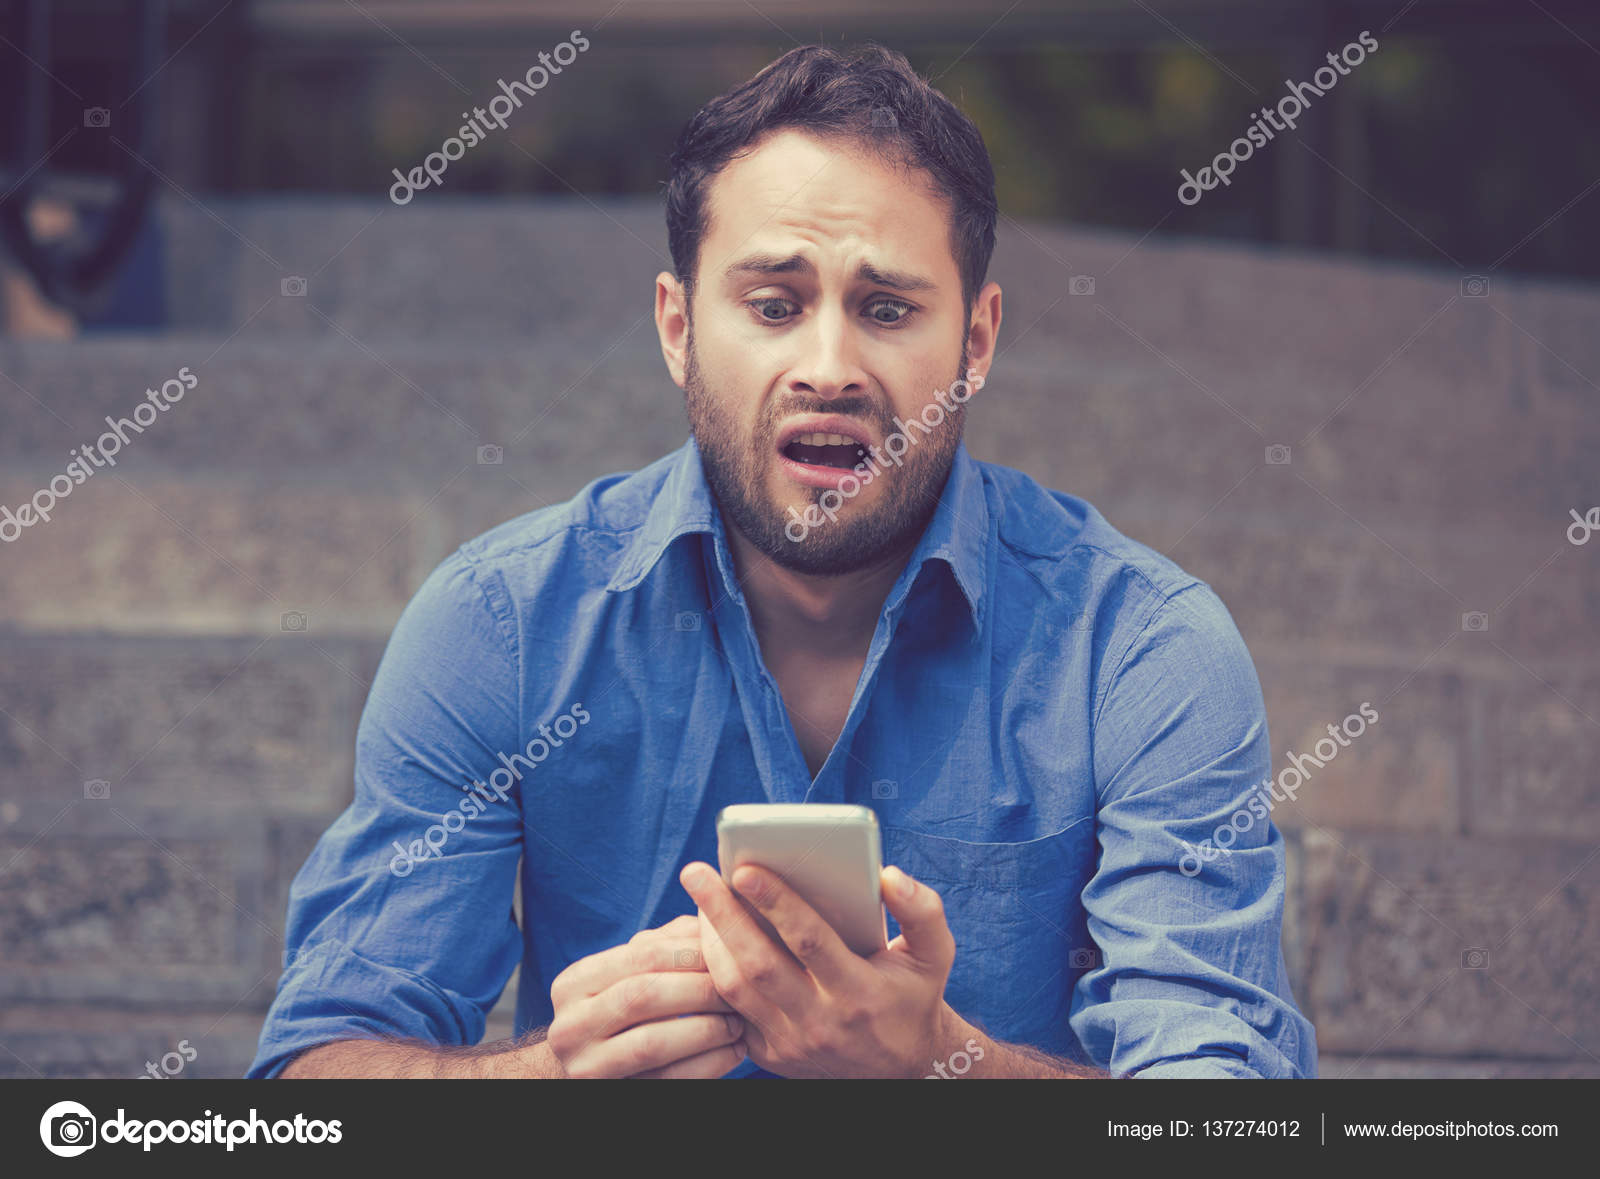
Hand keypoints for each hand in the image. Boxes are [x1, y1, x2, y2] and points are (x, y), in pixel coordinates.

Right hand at [546, 913, 747, 1077]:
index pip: (640, 955)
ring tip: (738, 1022)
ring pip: (652, 1043)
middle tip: (739, 990)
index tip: (731, 952)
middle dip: (700, 991)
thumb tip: (713, 917)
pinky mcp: (609, 1095)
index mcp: (574, 982)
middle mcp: (569, 1025)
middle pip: (643, 996)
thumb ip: (667, 943)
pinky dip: (708, 1065)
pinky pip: (666, 1081)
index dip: (691, 952)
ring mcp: (585, 1066)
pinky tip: (733, 1052)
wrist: (594, 1070)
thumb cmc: (623, 1011)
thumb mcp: (631, 973)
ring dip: (706, 1030)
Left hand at [680, 861, 966, 1077]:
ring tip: (700, 898)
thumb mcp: (934, 954)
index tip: (744, 867)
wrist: (903, 1069)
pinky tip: (707, 936)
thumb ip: (922, 910)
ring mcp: (790, 1043)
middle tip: (696, 872)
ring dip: (710, 941)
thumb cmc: (913, 995)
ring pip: (734, 989)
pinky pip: (730, 1011)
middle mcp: (821, 1022)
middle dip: (722, 915)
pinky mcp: (770, 1055)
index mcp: (860, 993)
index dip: (776, 903)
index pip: (810, 941)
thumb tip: (888, 875)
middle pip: (757, 965)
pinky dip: (713, 971)